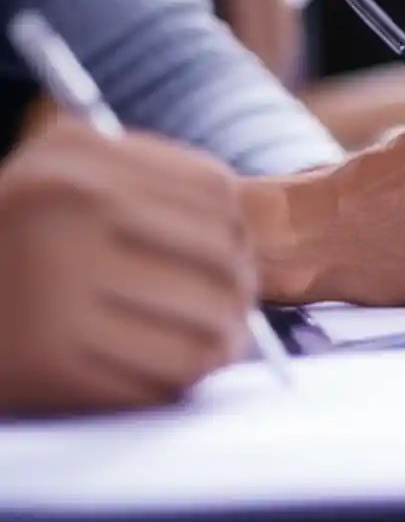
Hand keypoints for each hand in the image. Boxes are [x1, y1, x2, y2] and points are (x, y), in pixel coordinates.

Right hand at [0, 122, 253, 415]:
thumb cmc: (6, 235)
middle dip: (240, 290)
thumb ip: (145, 180)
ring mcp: (55, 290)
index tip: (234, 253)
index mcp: (77, 164)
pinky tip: (170, 371)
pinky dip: (180, 378)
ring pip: (205, 325)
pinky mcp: (48, 362)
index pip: (216, 195)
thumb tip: (243, 229)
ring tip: (218, 343)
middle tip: (235, 308)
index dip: (238, 230)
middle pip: (222, 261)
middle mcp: (68, 216)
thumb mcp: (55, 169)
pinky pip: (162, 376)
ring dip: (224, 341)